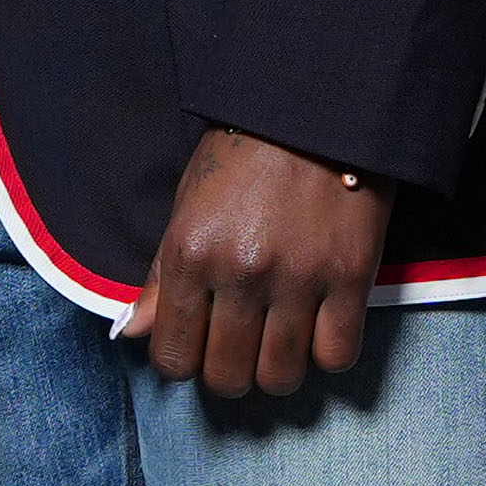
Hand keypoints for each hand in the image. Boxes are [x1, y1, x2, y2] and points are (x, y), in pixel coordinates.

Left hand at [142, 127, 385, 395]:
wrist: (317, 108)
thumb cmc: (244, 153)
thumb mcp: (187, 204)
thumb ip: (159, 275)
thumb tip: (133, 332)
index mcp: (190, 253)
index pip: (173, 355)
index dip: (181, 362)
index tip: (195, 348)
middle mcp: (240, 273)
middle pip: (227, 377)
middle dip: (227, 372)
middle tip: (237, 347)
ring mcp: (298, 279)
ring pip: (280, 377)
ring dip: (275, 370)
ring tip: (277, 340)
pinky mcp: (352, 278)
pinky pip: (337, 355)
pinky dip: (326, 353)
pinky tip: (318, 328)